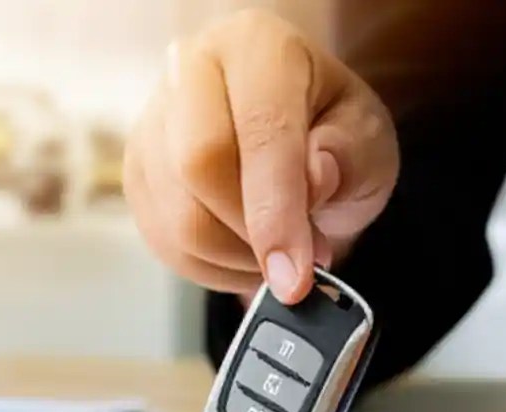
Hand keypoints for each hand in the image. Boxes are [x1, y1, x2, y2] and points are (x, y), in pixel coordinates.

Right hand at [123, 8, 398, 304]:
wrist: (299, 139)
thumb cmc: (333, 131)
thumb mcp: (367, 137)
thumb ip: (348, 154)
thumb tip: (313, 178)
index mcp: (256, 46)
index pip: (258, 129)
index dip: (277, 210)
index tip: (295, 272)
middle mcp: (192, 71)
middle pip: (198, 167)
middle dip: (250, 237)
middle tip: (295, 266)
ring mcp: (154, 122)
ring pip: (176, 216)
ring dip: (234, 259)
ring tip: (279, 258)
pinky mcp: (138, 172)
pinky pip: (164, 241)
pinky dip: (211, 268)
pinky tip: (246, 258)